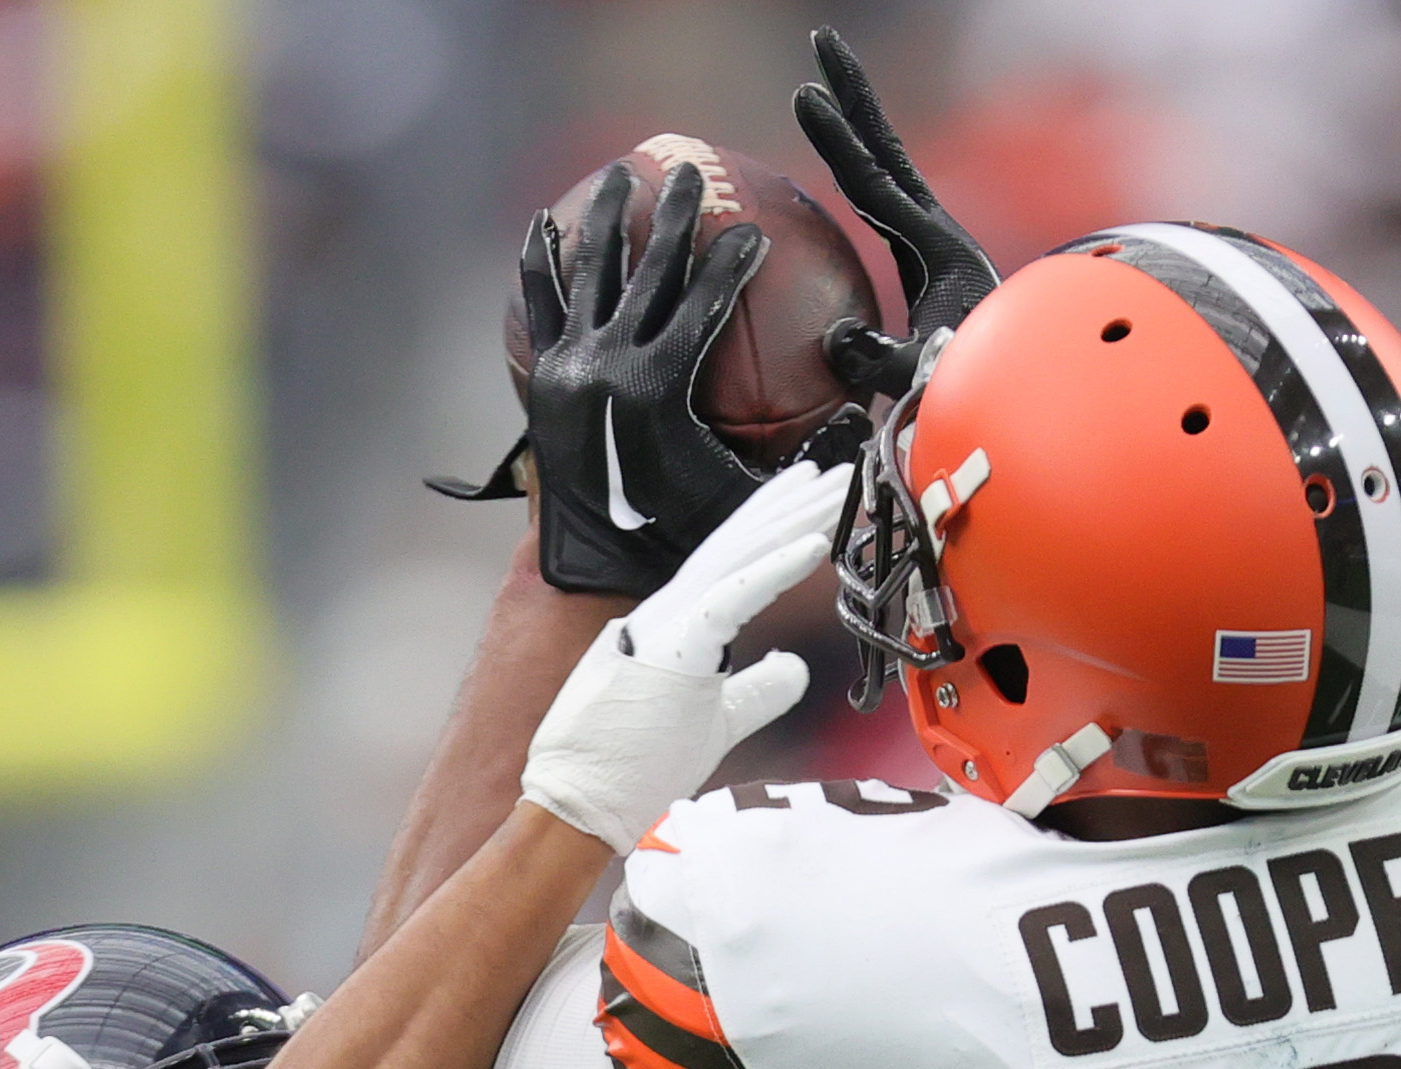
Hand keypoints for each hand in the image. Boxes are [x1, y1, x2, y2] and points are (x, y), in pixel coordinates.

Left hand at [518, 160, 770, 597]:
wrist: (596, 563)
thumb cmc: (678, 538)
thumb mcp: (743, 504)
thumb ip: (798, 465)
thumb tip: (861, 426)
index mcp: (658, 390)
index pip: (702, 306)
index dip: (730, 264)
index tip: (753, 233)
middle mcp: (607, 367)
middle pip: (647, 272)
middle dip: (675, 216)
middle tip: (693, 173)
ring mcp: (568, 368)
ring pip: (589, 274)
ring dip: (609, 219)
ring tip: (623, 175)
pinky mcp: (540, 376)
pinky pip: (539, 306)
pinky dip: (540, 263)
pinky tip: (542, 224)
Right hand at [518, 459, 850, 851]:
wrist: (579, 800)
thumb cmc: (630, 767)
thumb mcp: (716, 723)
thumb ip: (757, 690)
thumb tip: (795, 666)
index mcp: (674, 624)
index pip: (733, 562)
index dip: (773, 526)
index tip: (810, 499)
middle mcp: (669, 613)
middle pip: (740, 545)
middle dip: (790, 506)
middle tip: (836, 475)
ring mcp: (666, 626)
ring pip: (740, 556)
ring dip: (792, 521)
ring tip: (834, 492)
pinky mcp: (672, 648)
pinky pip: (733, 598)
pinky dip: (774, 568)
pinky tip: (812, 544)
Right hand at [794, 26, 1000, 399]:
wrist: (1016, 388)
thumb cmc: (969, 382)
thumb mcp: (920, 371)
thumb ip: (878, 357)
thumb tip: (833, 340)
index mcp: (935, 249)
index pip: (873, 181)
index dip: (837, 140)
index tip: (805, 96)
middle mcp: (935, 232)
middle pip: (883, 148)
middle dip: (852, 95)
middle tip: (824, 40)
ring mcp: (931, 240)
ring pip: (885, 166)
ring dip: (855, 125)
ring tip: (824, 86)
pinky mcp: (925, 256)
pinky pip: (883, 200)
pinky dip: (860, 169)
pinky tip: (842, 163)